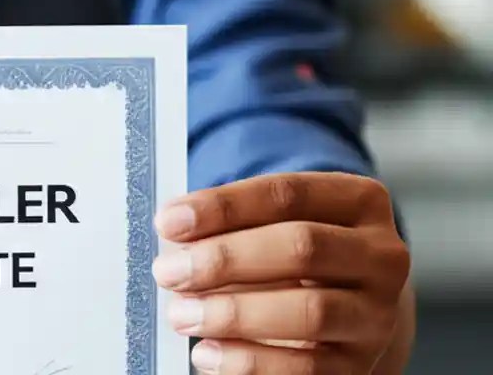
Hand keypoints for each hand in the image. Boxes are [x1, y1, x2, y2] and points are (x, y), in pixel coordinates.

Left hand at [153, 173, 410, 373]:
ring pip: (310, 312)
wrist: (351, 315)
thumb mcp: (272, 225)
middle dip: (225, 260)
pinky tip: (207, 353)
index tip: (168, 222)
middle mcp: (381, 256)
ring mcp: (378, 315)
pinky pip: (308, 368)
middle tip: (169, 271)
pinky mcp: (362, 365)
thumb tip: (175, 240)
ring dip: (234, 314)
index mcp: (359, 202)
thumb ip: (231, 225)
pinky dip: (250, 362)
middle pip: (302, 247)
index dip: (223, 206)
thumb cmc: (296, 258)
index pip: (287, 194)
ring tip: (182, 314)